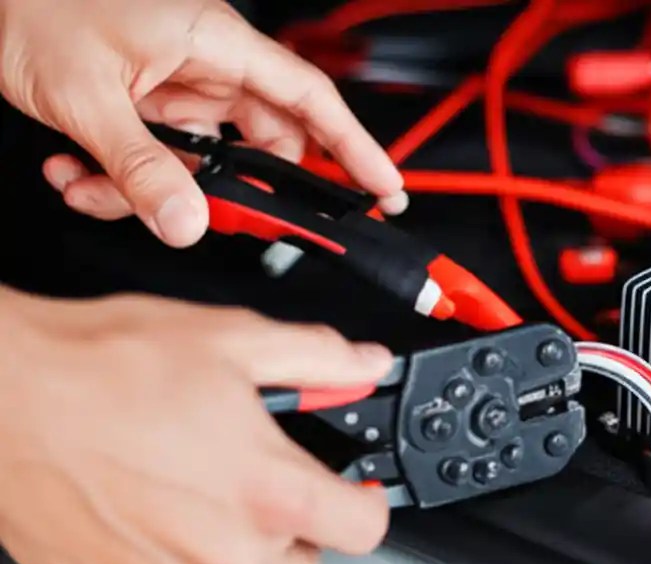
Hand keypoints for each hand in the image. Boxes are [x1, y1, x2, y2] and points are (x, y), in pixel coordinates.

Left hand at [0, 0, 407, 247]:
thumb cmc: (31, 3)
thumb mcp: (87, 97)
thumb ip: (142, 169)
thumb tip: (189, 223)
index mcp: (214, 42)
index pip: (310, 102)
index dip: (355, 148)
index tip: (384, 189)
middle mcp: (205, 60)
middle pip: (256, 143)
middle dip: (227, 190)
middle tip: (209, 219)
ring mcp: (175, 79)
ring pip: (201, 159)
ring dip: (153, 189)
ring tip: (97, 188)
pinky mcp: (145, 95)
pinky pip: (160, 154)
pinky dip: (124, 176)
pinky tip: (80, 172)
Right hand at [0, 289, 392, 563]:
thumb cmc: (100, 365)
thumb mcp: (230, 339)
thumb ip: (316, 357)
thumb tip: (365, 365)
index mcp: (269, 492)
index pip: (364, 530)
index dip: (363, 502)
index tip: (350, 489)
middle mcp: (224, 554)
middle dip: (290, 528)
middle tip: (253, 480)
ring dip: (220, 546)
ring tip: (180, 483)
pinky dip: (157, 561)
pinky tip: (135, 509)